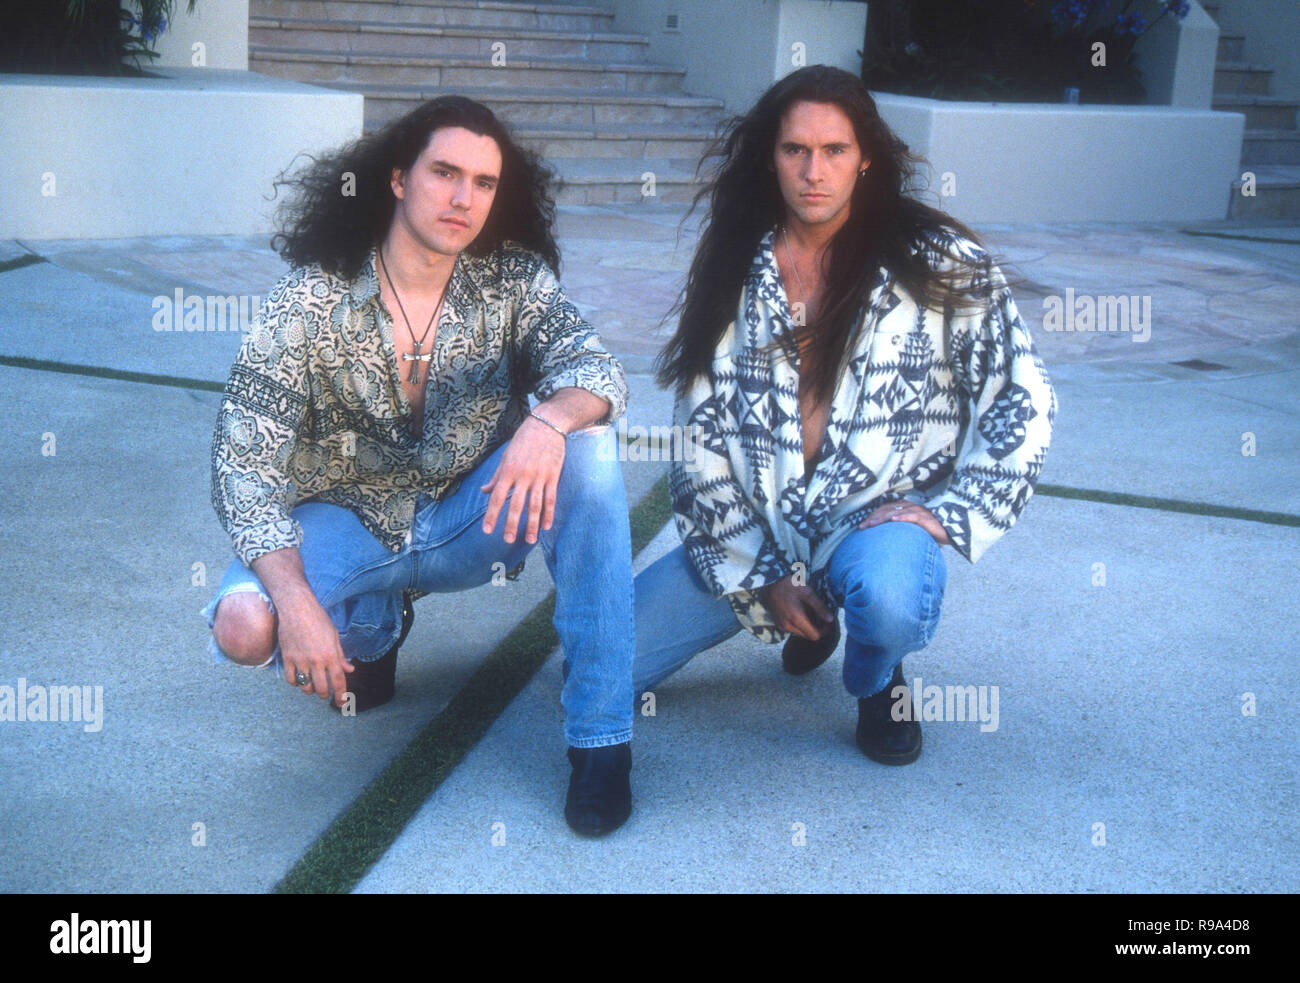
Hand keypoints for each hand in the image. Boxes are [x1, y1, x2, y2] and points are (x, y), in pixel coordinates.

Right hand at [277, 595, 353, 705]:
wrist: (297, 608)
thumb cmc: (318, 619)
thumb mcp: (334, 636)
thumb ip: (341, 656)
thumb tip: (349, 670)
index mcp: (330, 655)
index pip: (338, 681)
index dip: (341, 695)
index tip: (343, 703)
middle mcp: (316, 660)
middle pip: (321, 689)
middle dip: (325, 695)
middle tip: (326, 694)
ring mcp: (300, 660)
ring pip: (305, 686)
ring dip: (311, 690)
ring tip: (313, 686)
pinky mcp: (287, 658)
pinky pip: (291, 679)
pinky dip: (296, 683)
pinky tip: (300, 679)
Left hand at [481, 415, 565, 543]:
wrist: (546, 425)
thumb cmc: (523, 440)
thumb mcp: (506, 456)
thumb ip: (496, 476)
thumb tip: (484, 491)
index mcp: (508, 471)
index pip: (497, 497)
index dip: (492, 515)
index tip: (487, 530)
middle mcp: (523, 475)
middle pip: (516, 504)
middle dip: (512, 524)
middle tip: (508, 540)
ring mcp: (539, 476)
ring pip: (535, 505)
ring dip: (532, 524)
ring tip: (530, 540)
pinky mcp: (553, 476)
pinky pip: (551, 498)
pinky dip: (549, 513)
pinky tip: (546, 526)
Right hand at [760, 575, 834, 640]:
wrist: (770, 583)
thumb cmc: (790, 585)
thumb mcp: (808, 593)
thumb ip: (820, 607)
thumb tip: (831, 619)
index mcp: (797, 619)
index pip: (815, 636)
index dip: (824, 630)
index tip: (827, 621)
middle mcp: (789, 626)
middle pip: (808, 636)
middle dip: (816, 628)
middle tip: (819, 614)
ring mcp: (782, 626)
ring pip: (801, 633)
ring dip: (807, 626)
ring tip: (808, 611)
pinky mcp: (778, 624)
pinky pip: (793, 630)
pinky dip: (799, 624)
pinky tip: (799, 611)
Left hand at [859, 500, 950, 544]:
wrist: (950, 531)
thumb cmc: (930, 531)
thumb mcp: (912, 530)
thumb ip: (900, 531)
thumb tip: (885, 539)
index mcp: (905, 508)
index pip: (885, 510)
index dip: (873, 516)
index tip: (862, 525)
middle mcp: (910, 507)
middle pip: (887, 510)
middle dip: (873, 518)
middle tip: (862, 526)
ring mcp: (918, 512)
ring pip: (897, 512)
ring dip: (883, 517)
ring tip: (872, 523)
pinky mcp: (926, 518)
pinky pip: (912, 516)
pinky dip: (902, 517)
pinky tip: (894, 520)